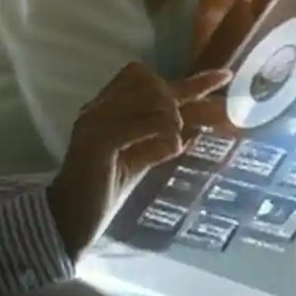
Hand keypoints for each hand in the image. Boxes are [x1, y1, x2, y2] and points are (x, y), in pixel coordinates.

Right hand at [46, 64, 232, 260]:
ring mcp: (96, 122)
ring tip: (168, 147)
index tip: (225, 76)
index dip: (190, 79)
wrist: (71, 218)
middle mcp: (99, 107)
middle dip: (175, 104)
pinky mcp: (98, 142)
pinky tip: (166, 153)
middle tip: (176, 134)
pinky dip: (166, 139)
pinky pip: (147, 126)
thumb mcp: (143, 155)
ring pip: (153, 102)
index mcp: (107, 106)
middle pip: (152, 83)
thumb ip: (164, 135)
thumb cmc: (107, 188)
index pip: (147, 78)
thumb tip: (198, 124)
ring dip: (171, 125)